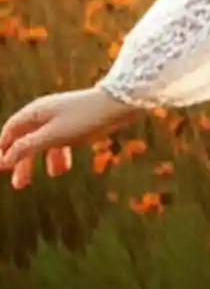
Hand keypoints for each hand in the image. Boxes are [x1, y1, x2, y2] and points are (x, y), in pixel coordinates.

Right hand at [0, 87, 145, 190]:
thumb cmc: (85, 118)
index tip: (0, 168)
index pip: (10, 131)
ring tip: (51, 176)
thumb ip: (28, 147)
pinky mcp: (76, 123)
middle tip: (19, 185)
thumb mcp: (53, 136)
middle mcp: (44, 113)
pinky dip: (60, 155)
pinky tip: (63, 169)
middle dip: (22, 162)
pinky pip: (61, 141)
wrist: (119, 103)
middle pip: (26, 139)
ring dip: (44, 160)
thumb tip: (4, 160)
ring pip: (45, 142)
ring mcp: (61, 117)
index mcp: (34, 112)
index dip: (3, 149)